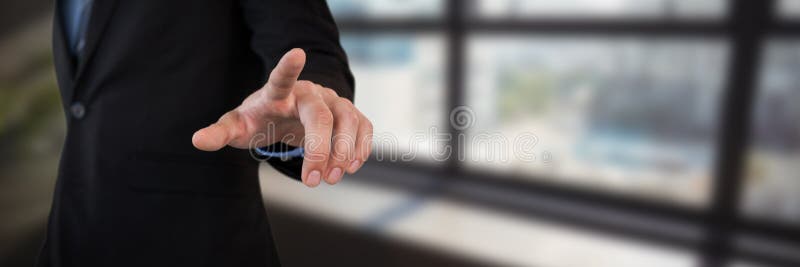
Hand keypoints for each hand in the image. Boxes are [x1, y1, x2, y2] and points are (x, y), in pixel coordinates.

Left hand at [192, 48, 371, 186]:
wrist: (287, 114)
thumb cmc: (260, 118)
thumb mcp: (238, 126)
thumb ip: (220, 133)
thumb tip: (196, 141)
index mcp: (278, 94)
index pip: (282, 78)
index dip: (288, 67)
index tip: (296, 53)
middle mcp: (309, 93)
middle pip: (321, 115)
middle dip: (319, 150)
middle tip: (312, 180)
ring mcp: (333, 101)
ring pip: (349, 120)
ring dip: (344, 153)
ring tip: (331, 178)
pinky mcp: (349, 114)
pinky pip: (364, 127)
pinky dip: (361, 149)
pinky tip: (350, 167)